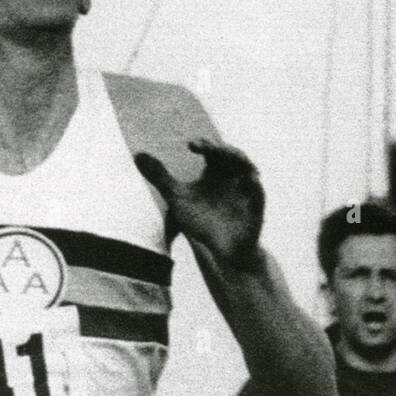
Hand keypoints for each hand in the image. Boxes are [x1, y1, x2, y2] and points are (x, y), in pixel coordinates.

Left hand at [134, 140, 264, 265]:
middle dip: (220, 149)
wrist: (221, 250)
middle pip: (232, 155)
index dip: (204, 144)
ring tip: (226, 155)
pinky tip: (250, 180)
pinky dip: (256, 188)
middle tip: (204, 147)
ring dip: (239, 161)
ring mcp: (247, 191)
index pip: (212, 150)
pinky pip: (259, 195)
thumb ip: (160, 177)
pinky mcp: (256, 208)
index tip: (190, 144)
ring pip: (249, 170)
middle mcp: (234, 176)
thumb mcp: (177, 198)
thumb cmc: (202, 221)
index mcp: (216, 169)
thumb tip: (136, 154)